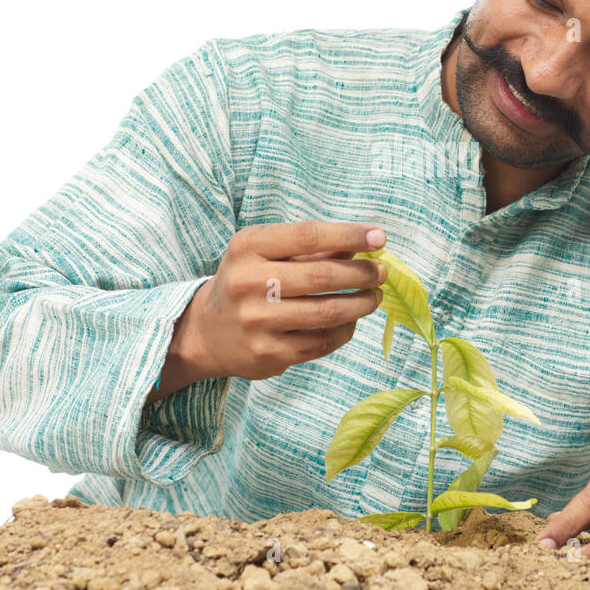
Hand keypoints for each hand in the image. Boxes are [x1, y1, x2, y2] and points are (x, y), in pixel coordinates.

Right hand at [165, 220, 389, 384]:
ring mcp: (256, 322)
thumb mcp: (266, 252)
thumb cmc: (249, 281)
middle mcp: (248, 283)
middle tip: (381, 272)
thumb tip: (363, 245)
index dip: (349, 235)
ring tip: (374, 296)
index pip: (308, 235)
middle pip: (322, 277)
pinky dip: (346, 330)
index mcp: (248, 247)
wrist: (208, 331)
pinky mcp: (267, 354)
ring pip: (327, 313)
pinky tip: (352, 320)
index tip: (379, 237)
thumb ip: (311, 248)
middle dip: (362, 274)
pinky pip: (321, 343)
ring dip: (361, 304)